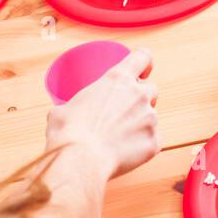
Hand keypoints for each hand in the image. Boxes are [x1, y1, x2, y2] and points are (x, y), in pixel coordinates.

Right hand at [45, 48, 159, 179]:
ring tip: (119, 138)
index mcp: (117, 79)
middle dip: (142, 97)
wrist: (81, 160)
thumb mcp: (63, 109)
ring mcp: (150, 118)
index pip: (142, 57)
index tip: (142, 71)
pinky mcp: (154, 142)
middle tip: (125, 110)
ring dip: (140, 123)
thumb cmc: (68, 132)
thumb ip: (72, 105)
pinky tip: (125, 153)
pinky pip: (153, 141)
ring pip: (152, 116)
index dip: (144, 63)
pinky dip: (142, 146)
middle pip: (151, 89)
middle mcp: (138, 95)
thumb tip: (63, 113)